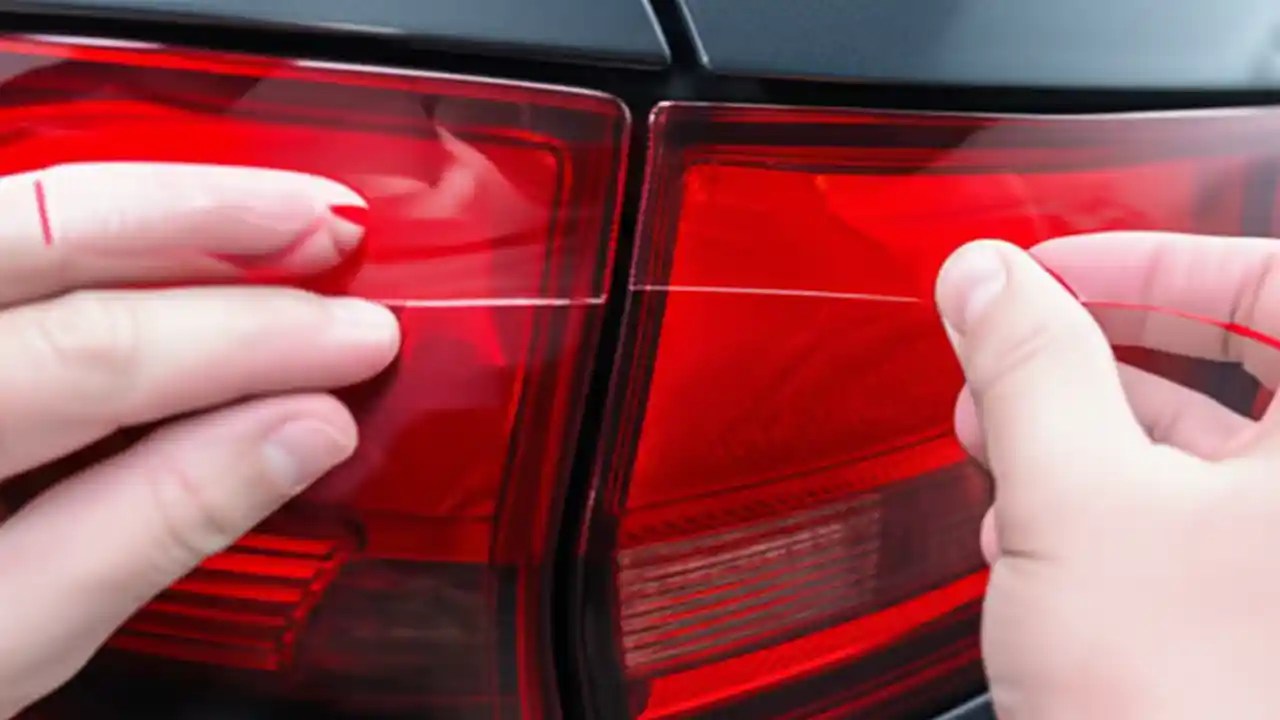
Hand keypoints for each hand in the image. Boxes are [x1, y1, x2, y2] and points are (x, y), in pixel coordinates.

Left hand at [0, 162, 399, 716]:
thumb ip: (147, 529)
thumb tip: (297, 435)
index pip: (86, 354)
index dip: (242, 338)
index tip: (350, 340)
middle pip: (32, 235)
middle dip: (205, 223)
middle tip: (327, 229)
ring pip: (7, 212)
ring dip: (155, 209)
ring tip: (273, 217)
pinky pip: (1, 252)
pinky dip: (93, 236)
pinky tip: (175, 246)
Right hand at [937, 233, 1279, 718]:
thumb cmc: (1188, 709)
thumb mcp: (1078, 503)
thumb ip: (1029, 365)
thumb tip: (988, 280)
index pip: (1273, 277)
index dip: (1149, 256)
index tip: (1053, 268)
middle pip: (1236, 358)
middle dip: (1096, 350)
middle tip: (1012, 350)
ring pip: (1205, 445)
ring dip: (1085, 430)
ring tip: (997, 440)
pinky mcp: (1262, 617)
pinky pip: (1196, 521)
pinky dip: (1109, 504)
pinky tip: (1031, 528)